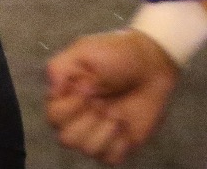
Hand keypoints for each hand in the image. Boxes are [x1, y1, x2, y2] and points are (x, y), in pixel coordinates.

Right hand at [45, 29, 180, 165]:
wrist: (152, 63)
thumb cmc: (117, 53)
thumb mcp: (84, 49)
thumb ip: (59, 68)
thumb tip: (53, 92)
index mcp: (67, 96)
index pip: (53, 116)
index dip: (70, 106)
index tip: (88, 87)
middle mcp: (80, 116)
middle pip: (66, 139)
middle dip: (87, 121)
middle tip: (103, 102)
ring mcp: (100, 130)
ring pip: (88, 150)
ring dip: (104, 132)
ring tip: (117, 114)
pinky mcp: (121, 141)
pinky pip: (111, 158)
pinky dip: (118, 144)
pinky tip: (126, 125)